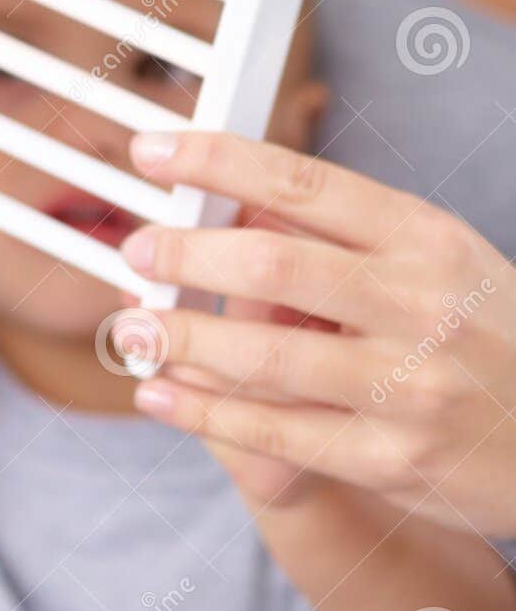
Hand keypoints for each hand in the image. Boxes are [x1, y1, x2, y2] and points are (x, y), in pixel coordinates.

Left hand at [123, 131, 515, 535]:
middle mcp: (420, 305)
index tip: (154, 152)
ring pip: (266, 357)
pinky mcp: (389, 459)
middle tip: (137, 248)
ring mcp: (407, 387)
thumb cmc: (488, 340)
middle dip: (188, 252)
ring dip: (182, 337)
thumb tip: (241, 198)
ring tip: (130, 330)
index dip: (217, 161)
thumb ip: (349, 234)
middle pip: (275, 263)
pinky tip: (159, 394)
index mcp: (427, 240)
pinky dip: (204, 411)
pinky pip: (276, 432)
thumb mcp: (442, 263)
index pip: (306, 180)